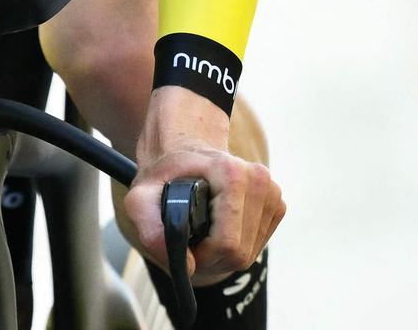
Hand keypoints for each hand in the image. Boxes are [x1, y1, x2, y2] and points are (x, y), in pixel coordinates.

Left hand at [124, 87, 284, 285]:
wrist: (186, 154)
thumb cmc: (165, 176)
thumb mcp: (140, 199)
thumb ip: (151, 231)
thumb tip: (188, 265)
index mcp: (231, 173)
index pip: (226, 243)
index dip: (201, 255)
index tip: (185, 243)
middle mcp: (258, 180)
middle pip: (240, 252)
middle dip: (212, 256)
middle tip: (191, 239)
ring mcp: (271, 191)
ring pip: (250, 252)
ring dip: (224, 252)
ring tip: (204, 231)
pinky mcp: (277, 203)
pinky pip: (258, 243)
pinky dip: (238, 244)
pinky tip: (221, 226)